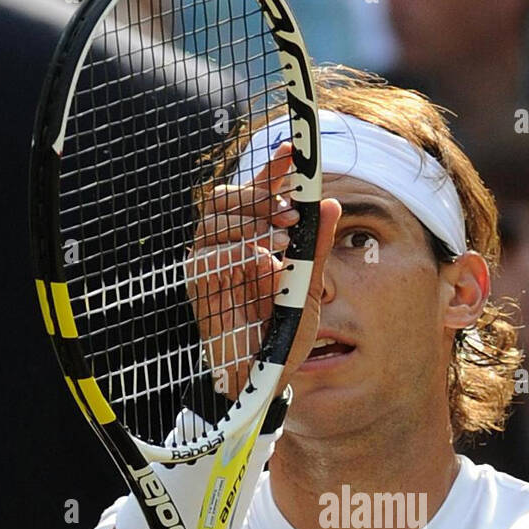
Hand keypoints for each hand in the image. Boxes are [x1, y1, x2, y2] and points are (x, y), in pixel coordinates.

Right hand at [186, 142, 339, 397]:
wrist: (265, 376)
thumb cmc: (283, 334)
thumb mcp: (308, 288)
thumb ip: (314, 248)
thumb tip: (330, 204)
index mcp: (249, 240)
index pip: (254, 192)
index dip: (271, 169)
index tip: (293, 153)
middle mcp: (223, 245)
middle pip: (225, 196)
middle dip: (258, 196)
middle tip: (290, 214)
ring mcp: (207, 263)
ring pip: (215, 218)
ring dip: (251, 222)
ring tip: (283, 242)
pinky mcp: (199, 285)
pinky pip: (213, 255)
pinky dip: (241, 253)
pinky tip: (264, 263)